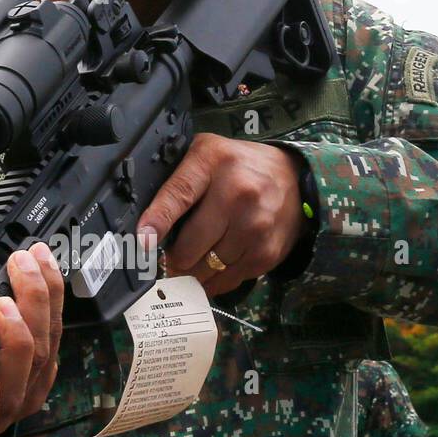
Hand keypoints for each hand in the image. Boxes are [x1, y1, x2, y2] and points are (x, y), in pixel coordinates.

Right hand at [0, 241, 63, 436]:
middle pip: (15, 390)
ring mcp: (18, 391)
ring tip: (25, 266)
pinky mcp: (40, 364)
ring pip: (42, 362)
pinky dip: (53, 303)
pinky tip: (44, 273)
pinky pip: (56, 339)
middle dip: (16, 340)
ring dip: (40, 311)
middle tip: (3, 299)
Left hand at [136, 134, 306, 296]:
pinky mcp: (265, 253)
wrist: (293, 178)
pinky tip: (214, 265)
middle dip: (173, 256)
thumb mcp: (205, 155)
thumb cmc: (239, 167)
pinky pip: (227, 281)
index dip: (158, 222)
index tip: (144, 241)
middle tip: (172, 253)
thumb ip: (176, 181)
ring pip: (205, 270)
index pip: (178, 196)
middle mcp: (238, 194)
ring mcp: (255, 227)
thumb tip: (144, 224)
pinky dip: (214, 279)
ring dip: (193, 270)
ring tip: (194, 258)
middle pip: (188, 247)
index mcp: (213, 163)